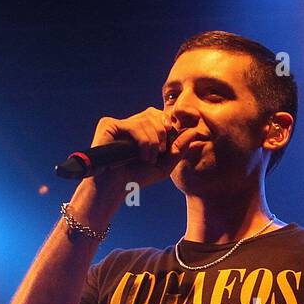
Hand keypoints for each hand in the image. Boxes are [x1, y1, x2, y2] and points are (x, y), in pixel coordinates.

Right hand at [86, 106, 203, 194]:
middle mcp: (129, 123)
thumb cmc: (137, 178)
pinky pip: (133, 125)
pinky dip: (143, 141)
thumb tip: (195, 132)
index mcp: (141, 129)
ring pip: (146, 120)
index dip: (169, 127)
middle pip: (155, 114)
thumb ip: (179, 149)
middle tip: (160, 152)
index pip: (161, 116)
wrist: (116, 188)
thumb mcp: (164, 165)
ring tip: (148, 158)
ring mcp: (118, 123)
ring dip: (153, 142)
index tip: (167, 146)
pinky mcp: (108, 125)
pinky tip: (140, 155)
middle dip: (163, 134)